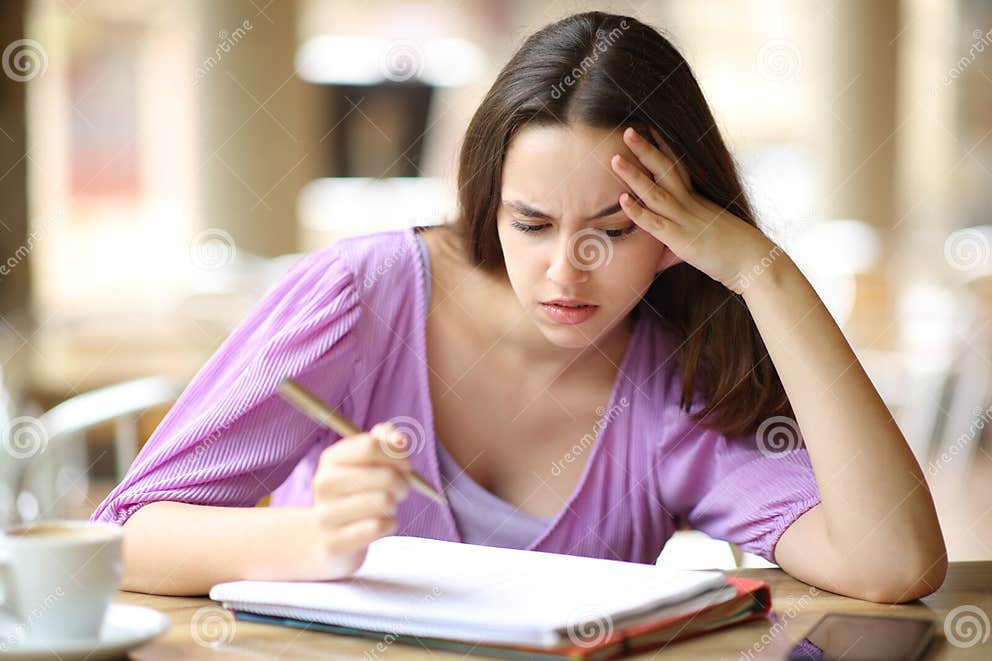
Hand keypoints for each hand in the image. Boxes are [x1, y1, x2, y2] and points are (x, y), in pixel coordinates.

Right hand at [307, 422, 411, 576]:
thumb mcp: (366, 462)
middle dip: (402, 483)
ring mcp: (326, 514)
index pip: (371, 445)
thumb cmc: (356, 493)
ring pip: (385, 501)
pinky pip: (380, 526)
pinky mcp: (335, 542)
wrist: (326, 538)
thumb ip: (384, 440)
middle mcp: (324, 483)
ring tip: (383, 507)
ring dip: (393, 505)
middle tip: (398, 490)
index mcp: (331, 459)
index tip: (405, 464)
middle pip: (386, 475)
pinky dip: (389, 524)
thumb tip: (397, 440)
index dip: (397, 454)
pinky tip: (379, 525)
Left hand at [610, 126, 779, 293]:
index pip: (677, 168)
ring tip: (615, 158)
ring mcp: (685, 220)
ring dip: (634, 175)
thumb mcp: (706, 238)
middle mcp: (690, 205)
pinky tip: (623, 199)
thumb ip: (681, 241)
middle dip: (645, 150)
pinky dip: (638, 212)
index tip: (649, 129)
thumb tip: (662, 254)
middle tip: (627, 131)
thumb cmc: (732, 253)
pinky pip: (656, 223)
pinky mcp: (681, 239)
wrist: (755, 262)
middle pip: (665, 171)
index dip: (663, 149)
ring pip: (655, 193)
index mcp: (696, 201)